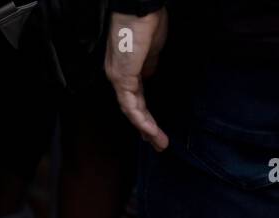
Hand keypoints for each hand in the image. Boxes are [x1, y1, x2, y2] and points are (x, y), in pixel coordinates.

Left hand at [104, 10, 169, 150]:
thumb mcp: (153, 48)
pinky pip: (130, 104)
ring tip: (160, 143)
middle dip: (145, 128)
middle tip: (157, 143)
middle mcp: (118, 75)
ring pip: (131, 110)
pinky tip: (151, 131)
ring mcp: (118, 77)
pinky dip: (141, 119)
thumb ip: (150, 64)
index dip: (144, 114)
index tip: (154, 129)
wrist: (140, 7)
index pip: (135, 97)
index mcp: (126, 68)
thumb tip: (150, 74)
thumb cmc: (147, 21)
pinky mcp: (121, 77)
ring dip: (146, 129)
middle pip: (132, 108)